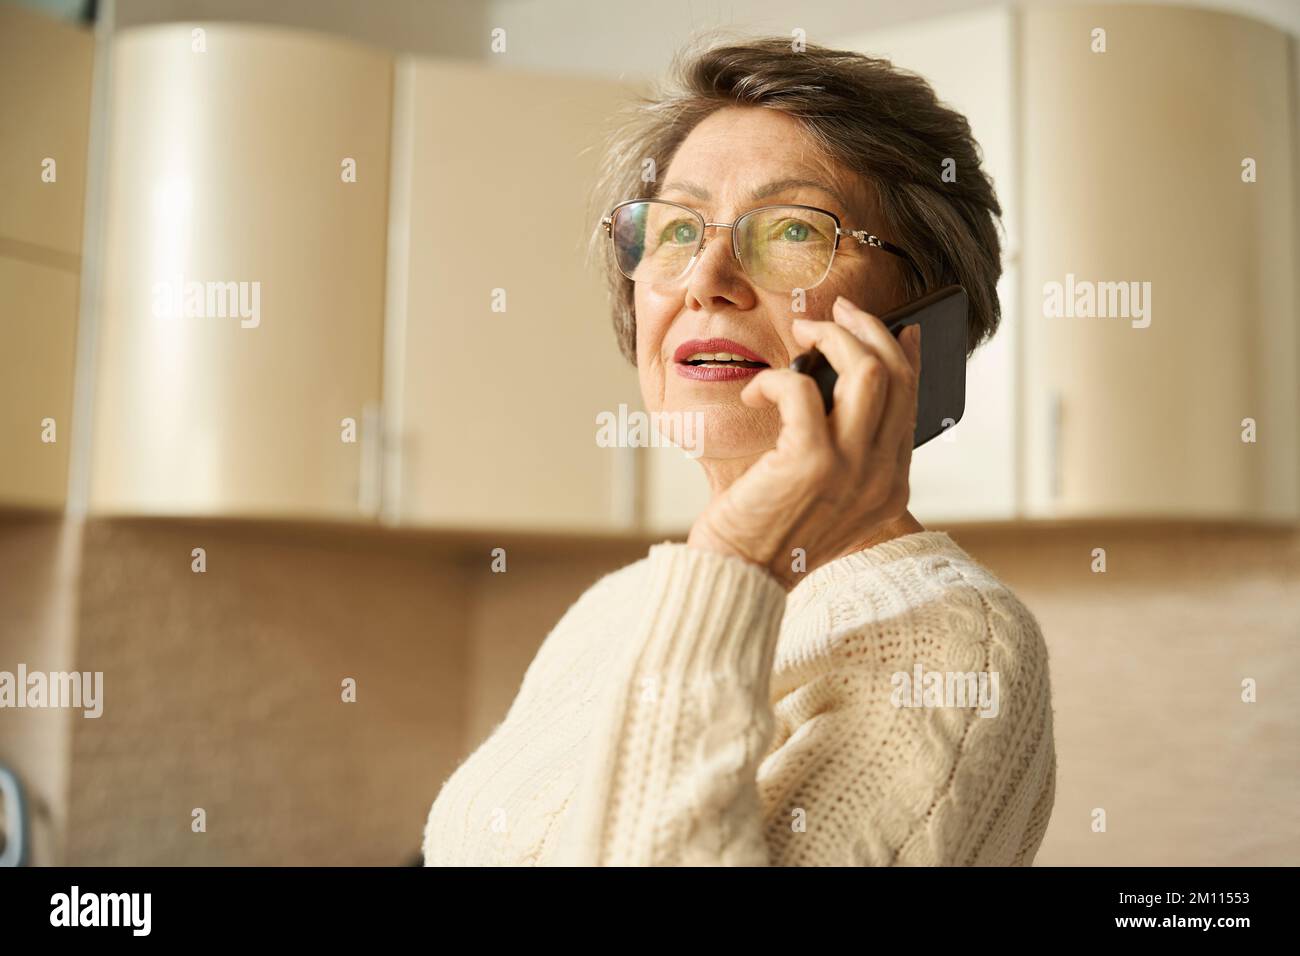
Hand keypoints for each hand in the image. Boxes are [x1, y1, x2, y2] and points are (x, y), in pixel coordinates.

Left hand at [686, 295, 921, 589]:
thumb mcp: (827, 495)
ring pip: (866, 372)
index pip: (912, 402)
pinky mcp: (811, 463)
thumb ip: (847, 450)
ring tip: (802, 333)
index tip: (892, 325)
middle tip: (832, 315)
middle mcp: (882, 478)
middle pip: (895, 376)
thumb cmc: (771, 533)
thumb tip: (842, 381)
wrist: (739, 578)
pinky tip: (755, 393)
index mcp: (891, 486)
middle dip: (866, 330)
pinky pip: (803, 389)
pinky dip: (776, 379)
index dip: (903, 355)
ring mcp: (852, 470)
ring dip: (832, 338)